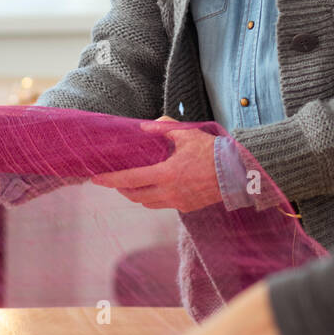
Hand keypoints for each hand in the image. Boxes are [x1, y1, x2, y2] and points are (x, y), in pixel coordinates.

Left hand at [90, 116, 221, 212]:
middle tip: (114, 180)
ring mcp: (178, 202)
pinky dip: (154, 198)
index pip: (130, 179)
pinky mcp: (187, 207)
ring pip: (148, 203)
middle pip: (135, 196)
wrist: (237, 173)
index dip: (111, 180)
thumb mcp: (187, 135)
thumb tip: (144, 126)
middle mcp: (169, 192)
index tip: (96, 179)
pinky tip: (157, 187)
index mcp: (166, 174)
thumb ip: (164, 129)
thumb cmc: (212, 152)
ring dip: (137, 195)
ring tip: (133, 184)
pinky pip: (163, 205)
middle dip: (122, 189)